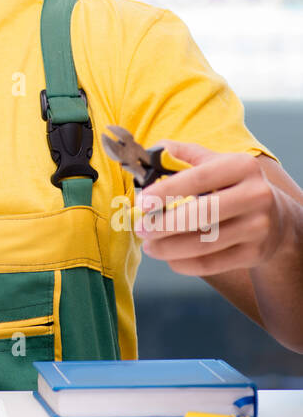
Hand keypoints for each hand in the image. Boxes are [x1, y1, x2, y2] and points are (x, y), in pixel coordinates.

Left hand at [134, 140, 288, 274]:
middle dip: (163, 224)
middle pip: (201, 214)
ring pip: (203, 244)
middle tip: (140, 228)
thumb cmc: (232, 185)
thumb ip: (181, 153)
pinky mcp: (254, 254)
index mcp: (242, 166)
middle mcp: (255, 195)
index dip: (166, 191)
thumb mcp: (215, 162)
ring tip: (149, 245)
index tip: (141, 202)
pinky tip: (169, 258)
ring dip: (168, 248)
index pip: (197, 178)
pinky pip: (210, 263)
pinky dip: (184, 263)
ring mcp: (257, 227)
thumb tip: (150, 152)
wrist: (276, 218)